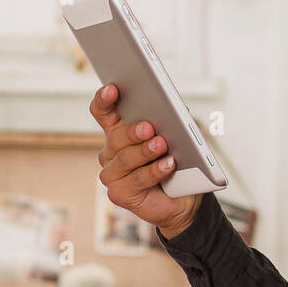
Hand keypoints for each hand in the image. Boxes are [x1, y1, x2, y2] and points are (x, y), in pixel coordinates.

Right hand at [90, 84, 201, 236]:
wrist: (183, 197)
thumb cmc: (177, 162)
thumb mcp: (176, 136)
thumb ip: (170, 120)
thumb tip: (172, 109)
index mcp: (119, 131)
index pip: (103, 111)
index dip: (104, 100)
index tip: (113, 89)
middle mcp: (111, 151)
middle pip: (116, 137)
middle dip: (132, 131)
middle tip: (148, 127)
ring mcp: (112, 173)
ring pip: (126, 158)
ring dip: (146, 151)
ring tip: (162, 144)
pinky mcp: (119, 193)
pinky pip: (137, 179)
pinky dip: (155, 171)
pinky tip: (168, 164)